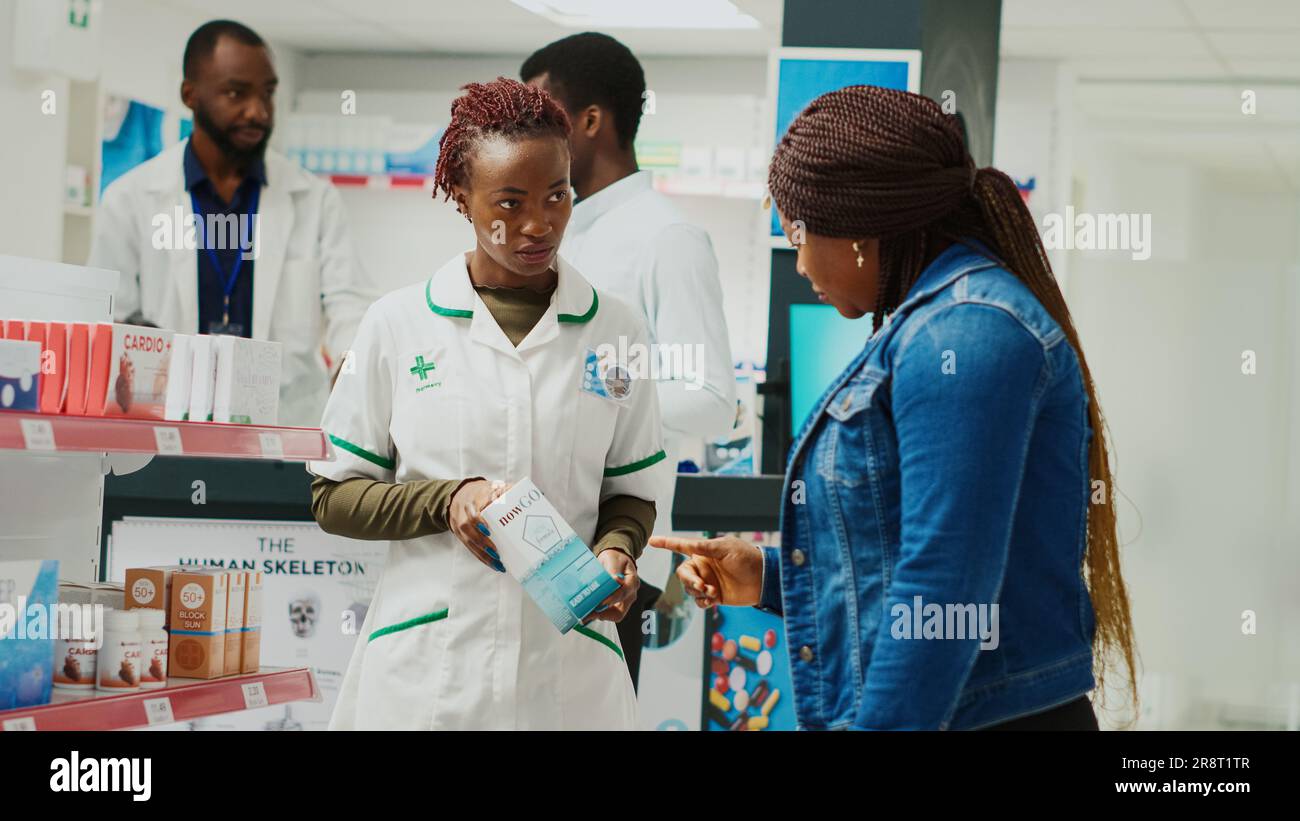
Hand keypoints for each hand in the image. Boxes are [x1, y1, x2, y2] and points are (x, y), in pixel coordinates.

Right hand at [448, 479, 507, 572]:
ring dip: (482, 553)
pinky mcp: (459, 535)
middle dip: (481, 541)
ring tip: (497, 563)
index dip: (478, 521)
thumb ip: (506, 491)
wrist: (459, 494)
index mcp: (473, 499)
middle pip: (467, 527)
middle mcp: (463, 512)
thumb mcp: (493, 486)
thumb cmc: (482, 492)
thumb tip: (528, 496)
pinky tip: (492, 564)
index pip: (472, 510)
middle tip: (495, 551)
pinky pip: (469, 547)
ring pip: (467, 540)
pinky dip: (481, 557)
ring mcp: (459, 524)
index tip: (488, 530)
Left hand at [583, 549, 639, 624]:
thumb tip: (615, 580)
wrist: (615, 559)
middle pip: (621, 611)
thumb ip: (614, 570)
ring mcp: (623, 601)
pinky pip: (608, 613)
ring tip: (586, 613)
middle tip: (590, 612)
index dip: (613, 599)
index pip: (624, 593)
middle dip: (604, 614)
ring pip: (614, 615)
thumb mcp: (613, 559)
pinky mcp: (615, 604)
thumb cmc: (615, 559)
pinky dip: (598, 613)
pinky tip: (588, 612)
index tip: (601, 602)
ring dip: (599, 615)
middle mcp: (629, 594)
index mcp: (632, 581)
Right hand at [648, 535, 763, 607]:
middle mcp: (704, 567)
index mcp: (705, 552)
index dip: (667, 544)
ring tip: (713, 592)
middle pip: (683, 574)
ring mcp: (709, 582)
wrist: (764, 579)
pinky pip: (700, 601)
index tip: (652, 541)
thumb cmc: (748, 558)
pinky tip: (712, 600)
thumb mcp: (726, 548)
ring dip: (698, 592)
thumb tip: (688, 543)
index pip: (682, 547)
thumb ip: (705, 548)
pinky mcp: (715, 596)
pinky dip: (703, 602)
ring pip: (690, 589)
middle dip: (689, 581)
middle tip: (702, 585)